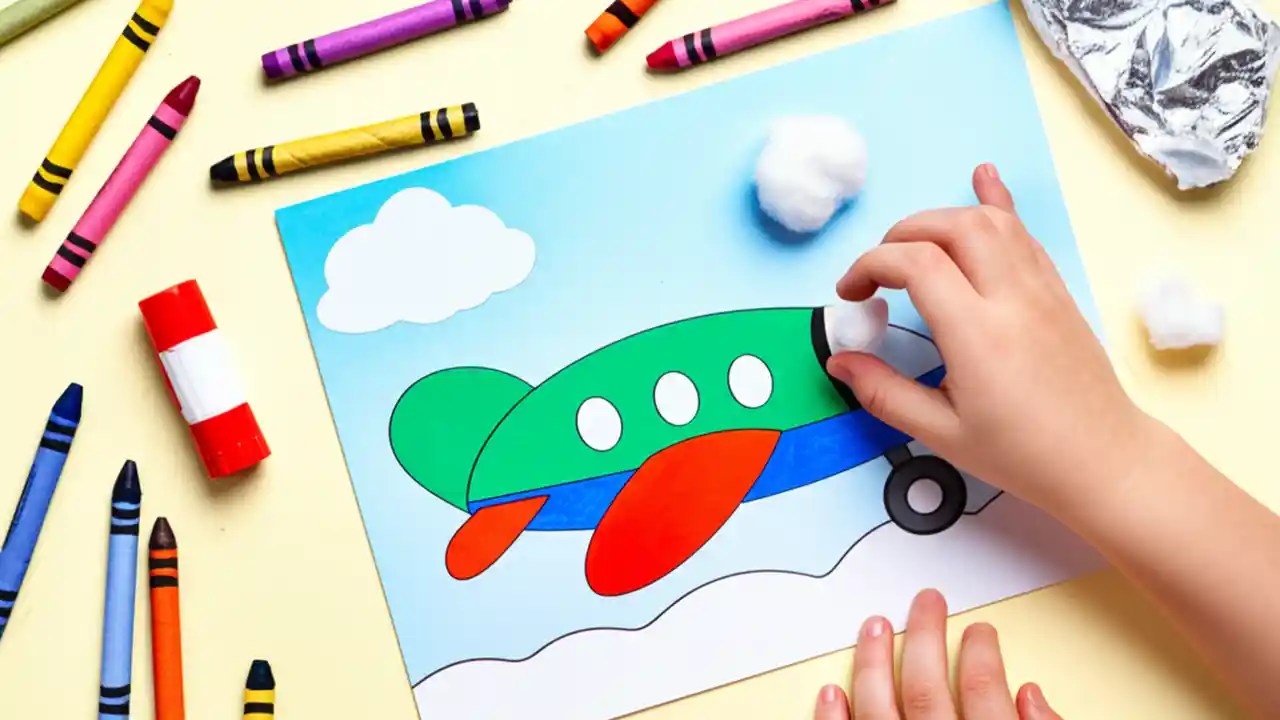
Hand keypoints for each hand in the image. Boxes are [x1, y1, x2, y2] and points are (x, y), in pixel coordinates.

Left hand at [814, 589, 1060, 719]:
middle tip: (926, 603)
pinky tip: (831, 692)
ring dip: (873, 664)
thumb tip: (1033, 697)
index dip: (983, 655)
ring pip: (878, 710)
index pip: (984, 693)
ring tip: (874, 626)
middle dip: (925, 638)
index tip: (980, 632)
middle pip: (926, 691)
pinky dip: (834, 718)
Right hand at [826, 164, 1154, 509]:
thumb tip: (839, 361)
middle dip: (901, 234)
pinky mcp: (1057, 290)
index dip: (871, 265)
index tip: (852, 294)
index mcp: (979, 336)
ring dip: (942, 218)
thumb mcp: (942, 434)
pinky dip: (997, 205)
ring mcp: (1041, 289)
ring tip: (912, 241)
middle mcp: (1012, 300)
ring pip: (991, 220)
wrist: (1103, 460)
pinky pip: (1024, 233)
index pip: (917, 264)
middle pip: (953, 226)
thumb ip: (884, 393)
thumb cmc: (1023, 455)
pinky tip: (983, 179)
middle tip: (878, 272)